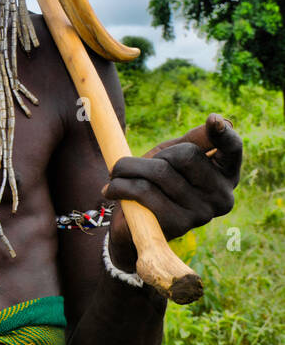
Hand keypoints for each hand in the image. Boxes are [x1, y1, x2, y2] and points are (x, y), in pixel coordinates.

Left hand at [102, 113, 241, 271]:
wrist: (135, 224)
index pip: (232, 148)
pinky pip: (143, 192)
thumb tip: (221, 122)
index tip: (213, 119)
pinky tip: (111, 190)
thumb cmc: (156, 182)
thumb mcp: (172, 156)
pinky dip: (120, 186)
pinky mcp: (179, 225)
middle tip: (139, 167)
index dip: (224, 134)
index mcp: (225, 174)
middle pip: (186, 155)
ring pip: (160, 172)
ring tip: (116, 174)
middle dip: (155, 155)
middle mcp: (222, 196)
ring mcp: (203, 213)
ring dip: (127, 168)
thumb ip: (193, 140)